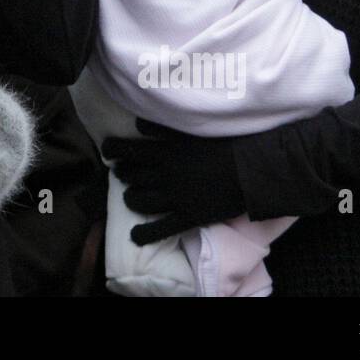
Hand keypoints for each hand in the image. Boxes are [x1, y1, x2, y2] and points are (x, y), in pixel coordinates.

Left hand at [102, 119, 246, 244]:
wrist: (252, 170)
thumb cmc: (226, 144)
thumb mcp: (193, 130)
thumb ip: (164, 128)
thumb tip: (138, 124)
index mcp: (165, 152)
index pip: (127, 151)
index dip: (112, 150)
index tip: (107, 150)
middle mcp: (165, 176)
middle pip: (132, 176)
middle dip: (122, 173)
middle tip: (121, 171)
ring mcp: (176, 198)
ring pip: (140, 201)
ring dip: (130, 198)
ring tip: (130, 196)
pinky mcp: (189, 217)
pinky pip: (161, 229)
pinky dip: (144, 234)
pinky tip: (135, 235)